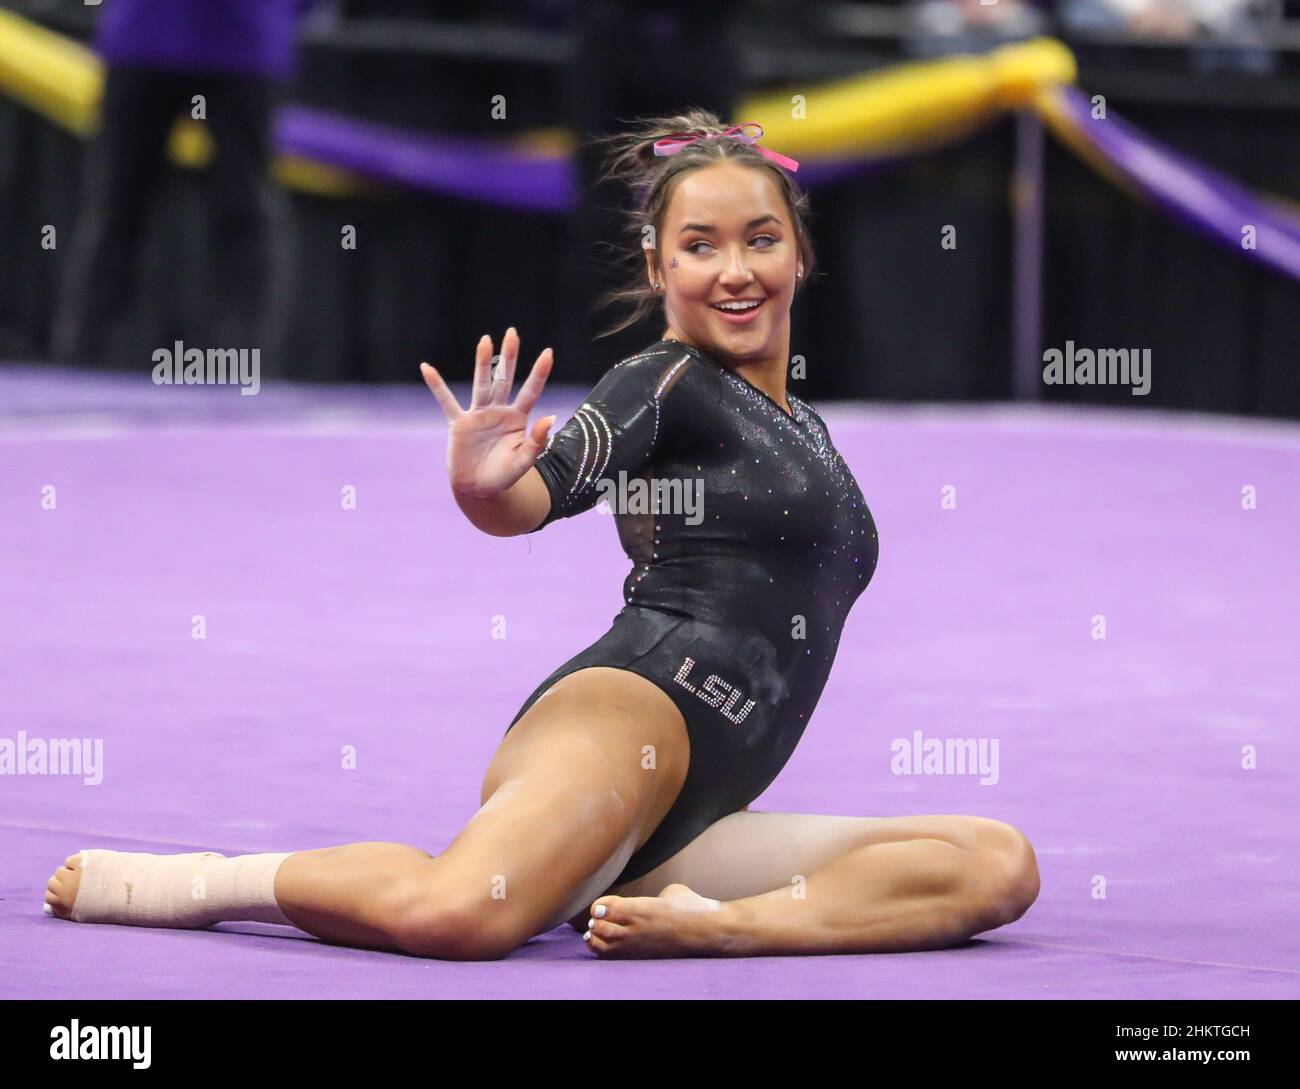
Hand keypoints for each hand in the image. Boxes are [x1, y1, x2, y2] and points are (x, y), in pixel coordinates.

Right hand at [419, 328, 556, 499]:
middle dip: (509, 356)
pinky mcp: (459, 424)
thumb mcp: (524, 461)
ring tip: (485, 340)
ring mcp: (478, 415)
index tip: (549, 352)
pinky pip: (447, 401)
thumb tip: (550, 417)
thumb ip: (537, 441)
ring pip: (482, 383)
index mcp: (517, 419)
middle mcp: (498, 411)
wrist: (479, 489)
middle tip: (512, 332)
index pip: (531, 391)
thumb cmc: (504, 475)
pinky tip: (427, 368)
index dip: (539, 373)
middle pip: (505, 378)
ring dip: (483, 362)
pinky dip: (437, 386)